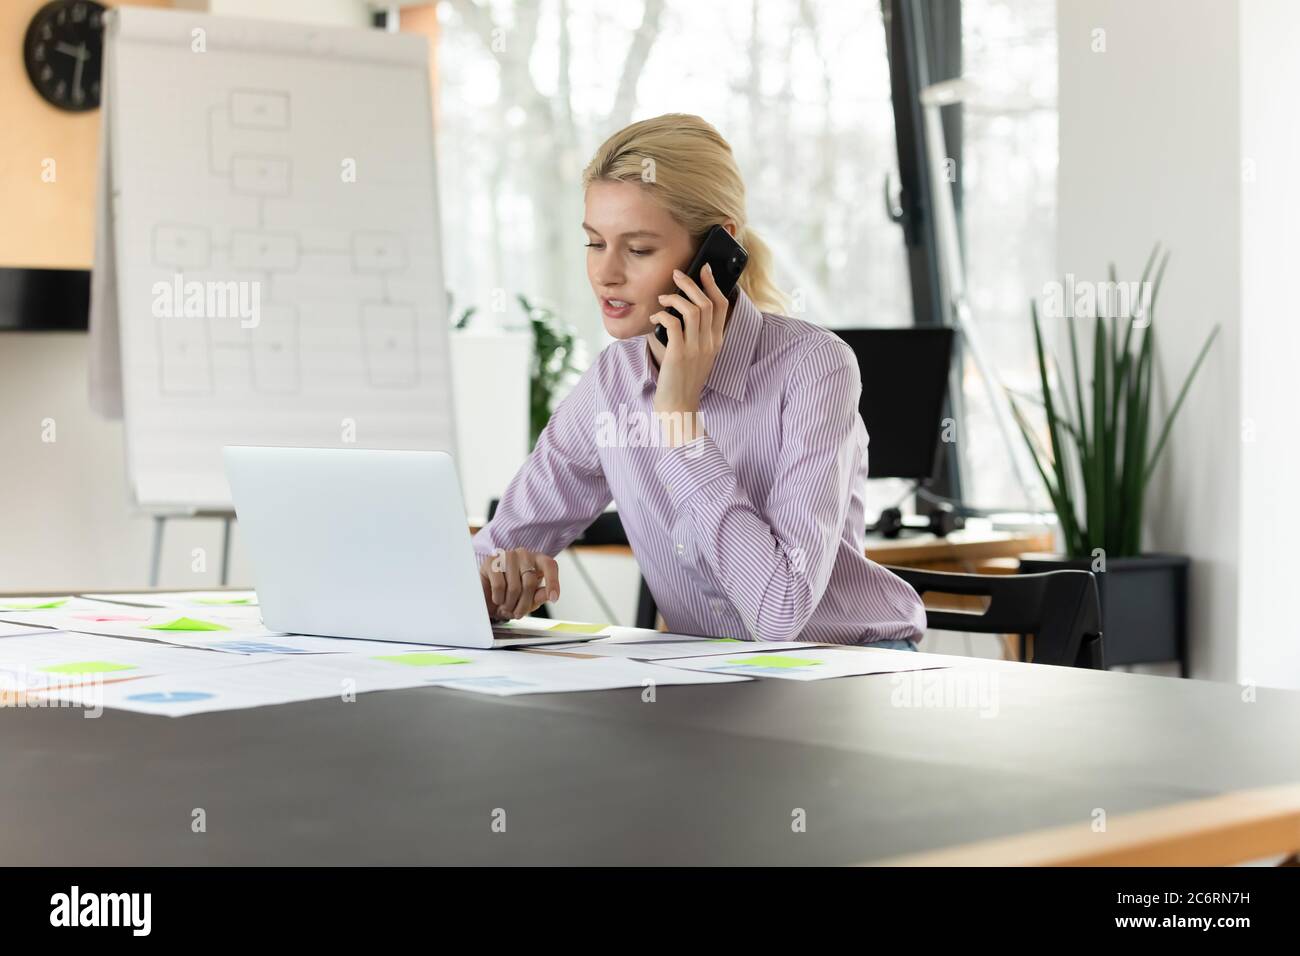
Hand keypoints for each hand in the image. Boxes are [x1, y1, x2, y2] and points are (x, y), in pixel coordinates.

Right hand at [479, 547, 559, 620]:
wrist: (488, 596)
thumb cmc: (511, 595)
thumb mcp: (529, 600)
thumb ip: (540, 596)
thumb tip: (548, 594)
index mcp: (537, 560)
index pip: (550, 566)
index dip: (553, 582)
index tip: (554, 598)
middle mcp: (524, 554)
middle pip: (530, 582)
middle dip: (523, 604)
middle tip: (517, 613)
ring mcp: (507, 555)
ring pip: (514, 587)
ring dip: (510, 604)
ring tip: (506, 606)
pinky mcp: (491, 561)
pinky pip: (499, 586)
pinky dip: (499, 598)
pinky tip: (497, 599)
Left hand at [651, 264, 728, 443]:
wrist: (679, 406)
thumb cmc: (682, 380)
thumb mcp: (696, 355)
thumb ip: (694, 334)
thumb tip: (679, 310)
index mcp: (716, 342)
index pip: (722, 306)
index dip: (713, 284)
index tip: (704, 269)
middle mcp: (709, 343)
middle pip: (707, 303)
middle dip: (691, 283)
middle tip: (676, 274)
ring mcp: (696, 349)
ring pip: (693, 310)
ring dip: (675, 298)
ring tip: (663, 298)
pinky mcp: (679, 354)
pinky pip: (673, 324)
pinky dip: (662, 315)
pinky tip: (654, 318)